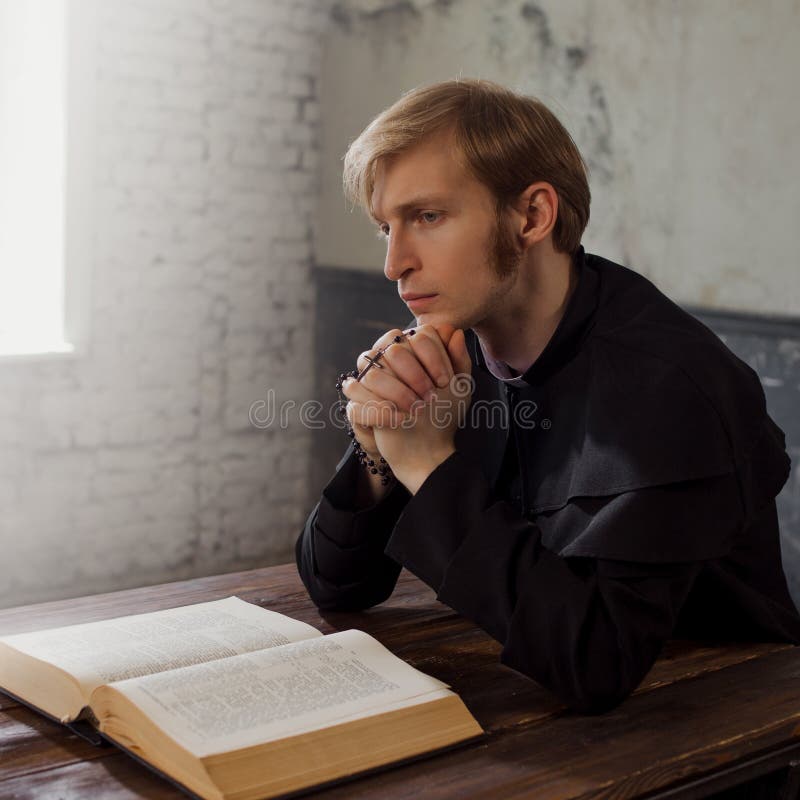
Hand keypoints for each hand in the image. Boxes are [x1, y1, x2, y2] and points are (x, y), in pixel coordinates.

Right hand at [343, 325, 472, 492]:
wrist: (426, 449)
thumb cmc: (443, 413)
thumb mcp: (459, 388)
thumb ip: (459, 359)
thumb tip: (453, 331)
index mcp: (410, 351)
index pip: (418, 335)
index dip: (434, 356)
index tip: (446, 381)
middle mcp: (386, 361)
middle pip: (394, 350)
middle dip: (416, 374)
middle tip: (432, 396)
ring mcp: (368, 383)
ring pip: (373, 375)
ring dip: (399, 393)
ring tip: (417, 410)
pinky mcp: (357, 405)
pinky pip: (358, 400)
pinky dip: (380, 411)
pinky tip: (400, 420)